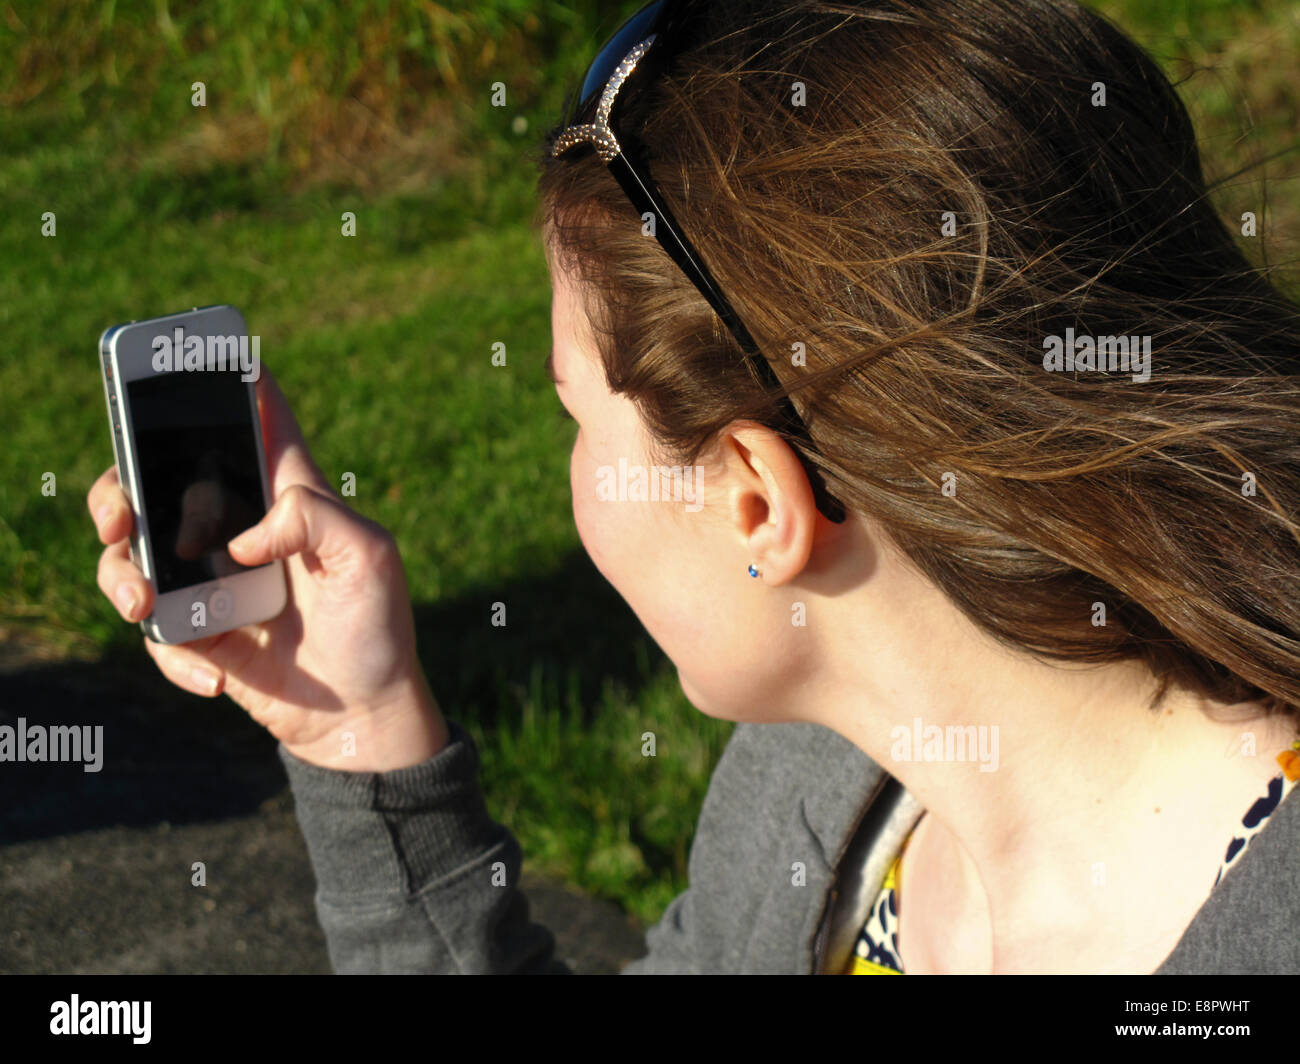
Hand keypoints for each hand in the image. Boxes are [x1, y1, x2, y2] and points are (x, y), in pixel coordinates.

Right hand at [88, 366, 448, 771]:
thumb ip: (317, 517)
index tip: (201, 349)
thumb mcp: (371, 558)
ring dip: (123, 575)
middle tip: (120, 515)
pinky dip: (171, 653)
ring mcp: (212, 578)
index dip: (232, 380)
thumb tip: (243, 535)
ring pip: (134, 550)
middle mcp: (244, 527)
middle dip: (122, 486)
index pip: (260, 423)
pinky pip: (153, 626)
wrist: (358, 718)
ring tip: (143, 605)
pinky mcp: (196, 628)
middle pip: (160, 478)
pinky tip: (216, 678)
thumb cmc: (378, 630)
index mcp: (291, 496)